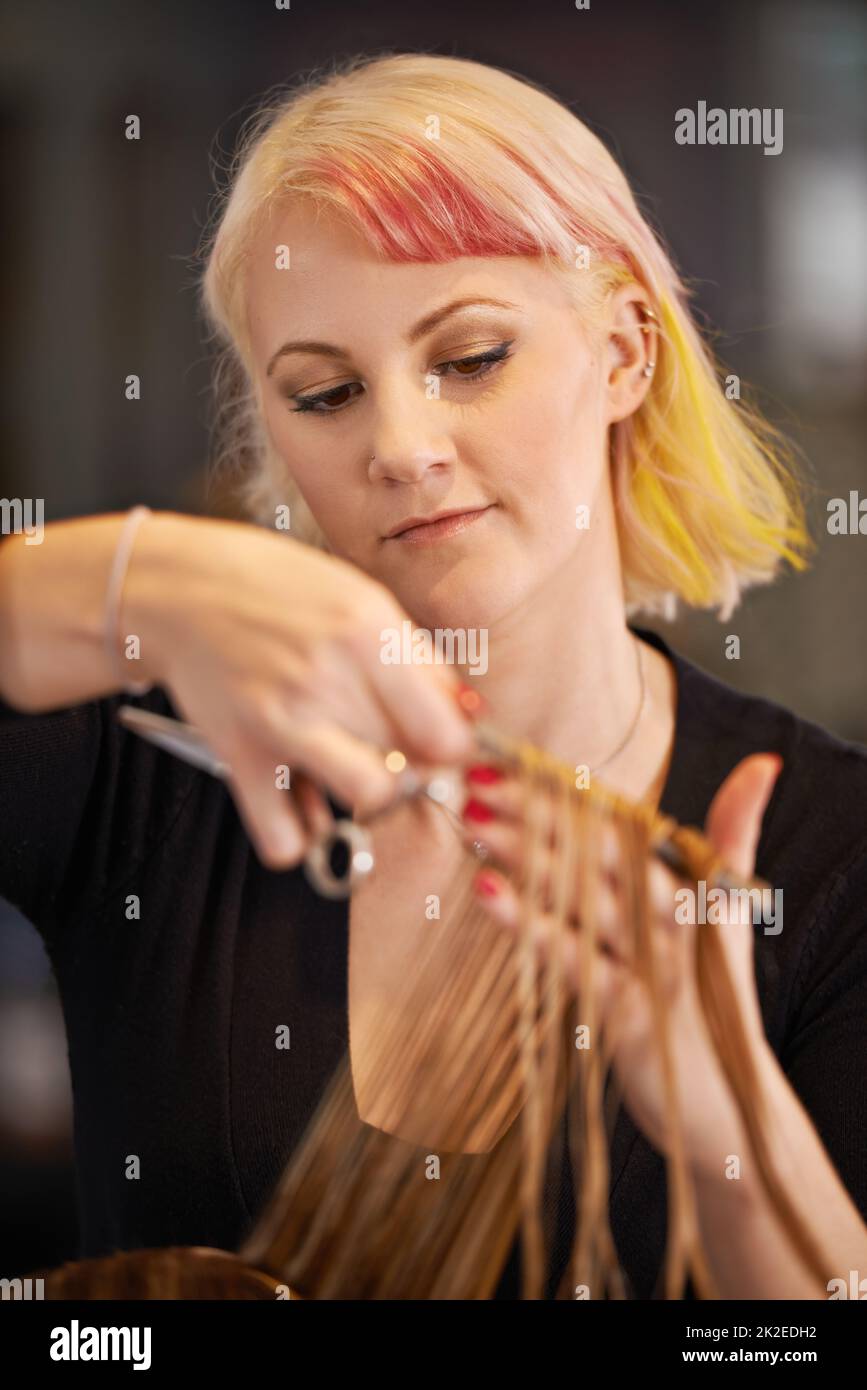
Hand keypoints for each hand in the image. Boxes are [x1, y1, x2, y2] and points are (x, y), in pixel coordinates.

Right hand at [124, 513, 477, 868]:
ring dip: (368, 796)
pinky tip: (300, 800)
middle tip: (393, 748)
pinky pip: (286, 838)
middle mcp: (328, 680)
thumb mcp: (361, 598)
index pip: (446, 732)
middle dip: (415, 764)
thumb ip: (417, 659)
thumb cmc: (278, 590)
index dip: (454, 748)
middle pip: (413, 762)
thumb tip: (466, 718)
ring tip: (354, 771)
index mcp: (368, 634)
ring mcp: (282, 722)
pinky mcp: (241, 757)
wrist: (182, 589)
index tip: (443, 744)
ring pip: (367, 798)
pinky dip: (298, 834)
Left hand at [459, 754, 782, 1168]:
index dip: (564, 787)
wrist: (724, 1105)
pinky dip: (530, 926)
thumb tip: (761, 764)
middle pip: (602, 848)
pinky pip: (575, 963)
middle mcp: (675, 920)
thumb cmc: (708, 997)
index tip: (505, 757)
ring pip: (585, 897)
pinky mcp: (633, 1018)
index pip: (622, 820)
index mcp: (692, 886)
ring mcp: (655, 969)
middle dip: (537, 808)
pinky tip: (487, 892)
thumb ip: (732, 833)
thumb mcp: (721, 913)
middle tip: (476, 775)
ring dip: (526, 854)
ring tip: (474, 819)